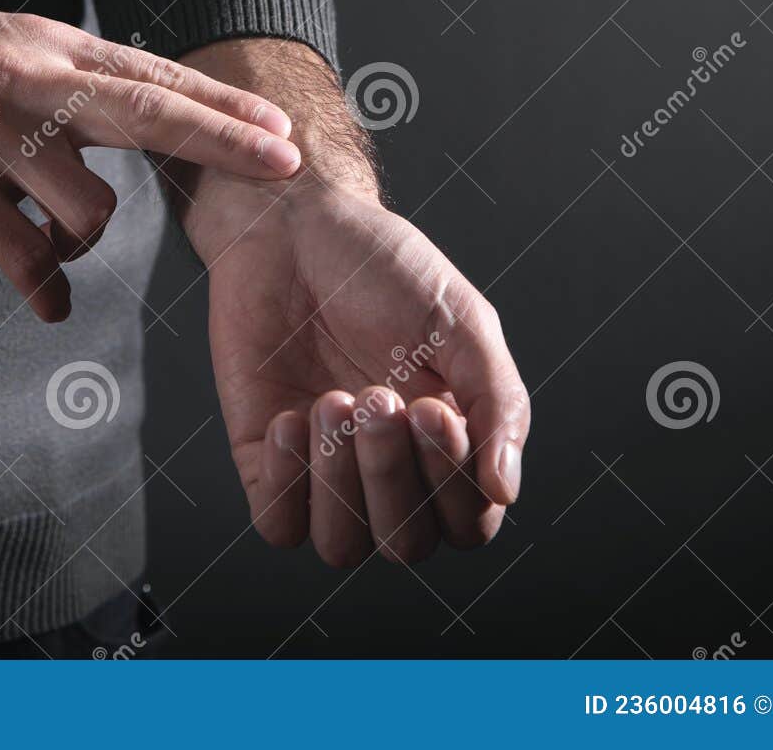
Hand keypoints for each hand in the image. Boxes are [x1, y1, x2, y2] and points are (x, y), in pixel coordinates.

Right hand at [0, 0, 301, 321]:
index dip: (220, 107)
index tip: (279, 131)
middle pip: (148, 112)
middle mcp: (29, 83)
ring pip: (88, 205)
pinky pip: (22, 254)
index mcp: (49, 49)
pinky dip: (45, 287)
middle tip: (283, 167)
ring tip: (60, 248)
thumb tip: (139, 113)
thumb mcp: (3, 48)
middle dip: (225, 144)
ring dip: (86, 242)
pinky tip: (51, 304)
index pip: (153, 76)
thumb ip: (69, 78)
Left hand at [174, 39, 530, 566]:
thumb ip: (498, 404)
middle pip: (407, 544)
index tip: (431, 408)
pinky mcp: (266, 460)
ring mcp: (325, 471)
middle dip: (392, 475)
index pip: (469, 524)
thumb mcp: (463, 323)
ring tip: (333, 400)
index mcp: (449, 447)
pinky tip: (289, 416)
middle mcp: (389, 471)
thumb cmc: (382, 267)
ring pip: (343, 547)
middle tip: (376, 395)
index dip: (453, 486)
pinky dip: (287, 482)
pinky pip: (278, 524)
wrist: (291, 226)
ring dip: (341, 482)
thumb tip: (506, 489)